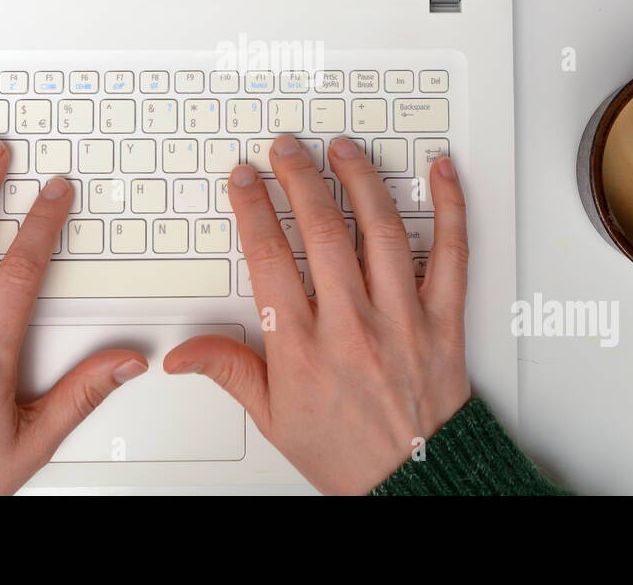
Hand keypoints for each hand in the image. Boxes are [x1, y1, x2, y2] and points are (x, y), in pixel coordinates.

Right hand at [164, 134, 470, 494]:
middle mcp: (352, 326)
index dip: (253, 208)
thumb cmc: (345, 451)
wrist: (414, 483)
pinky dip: (449, 207)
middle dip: (299, 178)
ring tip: (342, 149)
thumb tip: (181, 354)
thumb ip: (229, 370)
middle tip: (286, 149)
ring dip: (360, 179)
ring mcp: (402, 319)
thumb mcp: (273, 416)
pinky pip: (451, 253)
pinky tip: (440, 172)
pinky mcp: (444, 319)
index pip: (270, 257)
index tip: (245, 179)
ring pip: (381, 231)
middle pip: (322, 231)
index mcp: (303, 348)